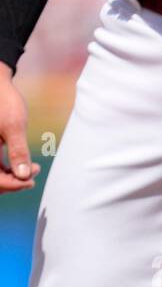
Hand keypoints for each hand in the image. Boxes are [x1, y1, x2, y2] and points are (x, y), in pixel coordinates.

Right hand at [0, 67, 39, 192]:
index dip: (12, 184)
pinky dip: (8, 170)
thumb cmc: (3, 101)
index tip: (30, 181)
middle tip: (33, 174)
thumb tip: (23, 176)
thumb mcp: (14, 126)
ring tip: (32, 169)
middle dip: (14, 182)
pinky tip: (24, 166)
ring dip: (12, 177)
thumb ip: (18, 152)